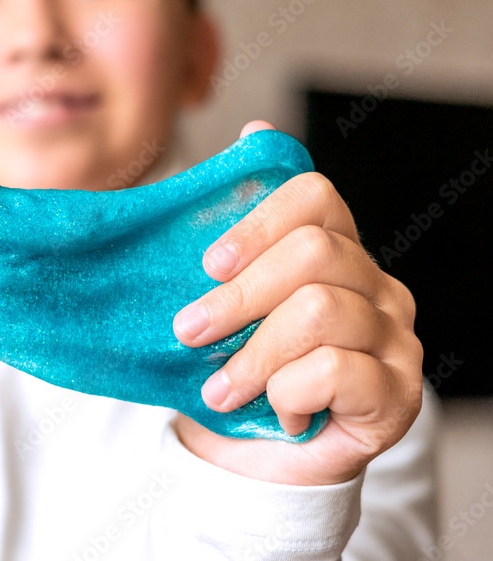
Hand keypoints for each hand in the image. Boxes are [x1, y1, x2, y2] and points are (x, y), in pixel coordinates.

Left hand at [171, 121, 422, 485]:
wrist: (259, 457)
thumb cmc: (240, 369)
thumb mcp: (222, 305)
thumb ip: (233, 235)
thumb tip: (253, 132)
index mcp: (332, 251)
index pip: (314, 197)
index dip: (258, 221)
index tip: (210, 264)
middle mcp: (375, 285)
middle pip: (313, 253)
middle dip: (238, 297)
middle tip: (189, 331)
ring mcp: (394, 338)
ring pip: (320, 311)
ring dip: (253, 355)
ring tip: (218, 389)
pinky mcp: (398, 394)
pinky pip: (339, 370)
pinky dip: (289, 392)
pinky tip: (277, 412)